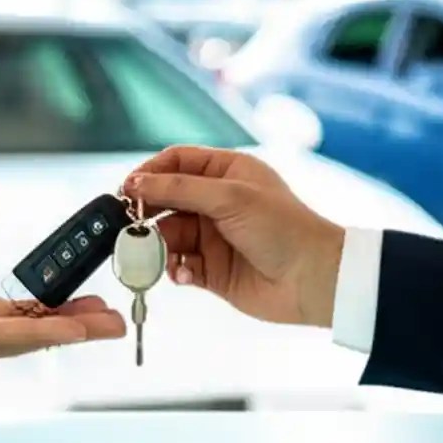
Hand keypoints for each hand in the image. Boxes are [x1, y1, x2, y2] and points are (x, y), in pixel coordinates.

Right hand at [0, 265, 125, 371]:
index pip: (6, 338)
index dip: (44, 333)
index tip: (78, 330)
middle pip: (31, 339)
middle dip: (74, 331)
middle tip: (116, 325)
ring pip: (33, 329)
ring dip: (71, 322)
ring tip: (110, 315)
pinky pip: (24, 317)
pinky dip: (51, 311)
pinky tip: (79, 307)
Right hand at [124, 145, 343, 326]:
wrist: (314, 280)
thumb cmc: (285, 229)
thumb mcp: (230, 197)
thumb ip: (179, 189)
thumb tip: (137, 182)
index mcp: (228, 173)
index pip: (177, 162)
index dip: (151, 173)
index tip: (128, 188)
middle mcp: (219, 202)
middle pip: (167, 200)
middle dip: (148, 213)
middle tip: (132, 225)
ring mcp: (214, 237)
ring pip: (169, 236)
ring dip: (159, 246)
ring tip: (157, 255)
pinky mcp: (212, 270)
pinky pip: (179, 266)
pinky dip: (176, 270)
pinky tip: (184, 274)